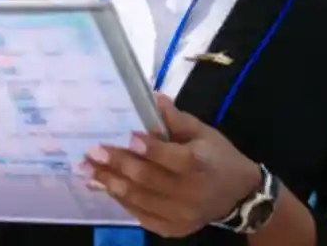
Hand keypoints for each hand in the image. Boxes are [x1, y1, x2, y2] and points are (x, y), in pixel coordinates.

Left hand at [82, 95, 261, 237]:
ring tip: (88, 170)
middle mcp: (189, 193)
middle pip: (146, 179)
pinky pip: (140, 215)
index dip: (146, 147)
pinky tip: (104, 187)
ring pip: (138, 199)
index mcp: (199, 164)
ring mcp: (179, 215)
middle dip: (117, 164)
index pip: (168, 157)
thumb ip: (176, 119)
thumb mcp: (203, 132)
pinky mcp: (172, 229)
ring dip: (110, 183)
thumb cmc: (218, 157)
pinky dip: (120, 200)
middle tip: (92, 152)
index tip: (126, 135)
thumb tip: (152, 97)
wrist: (239, 196)